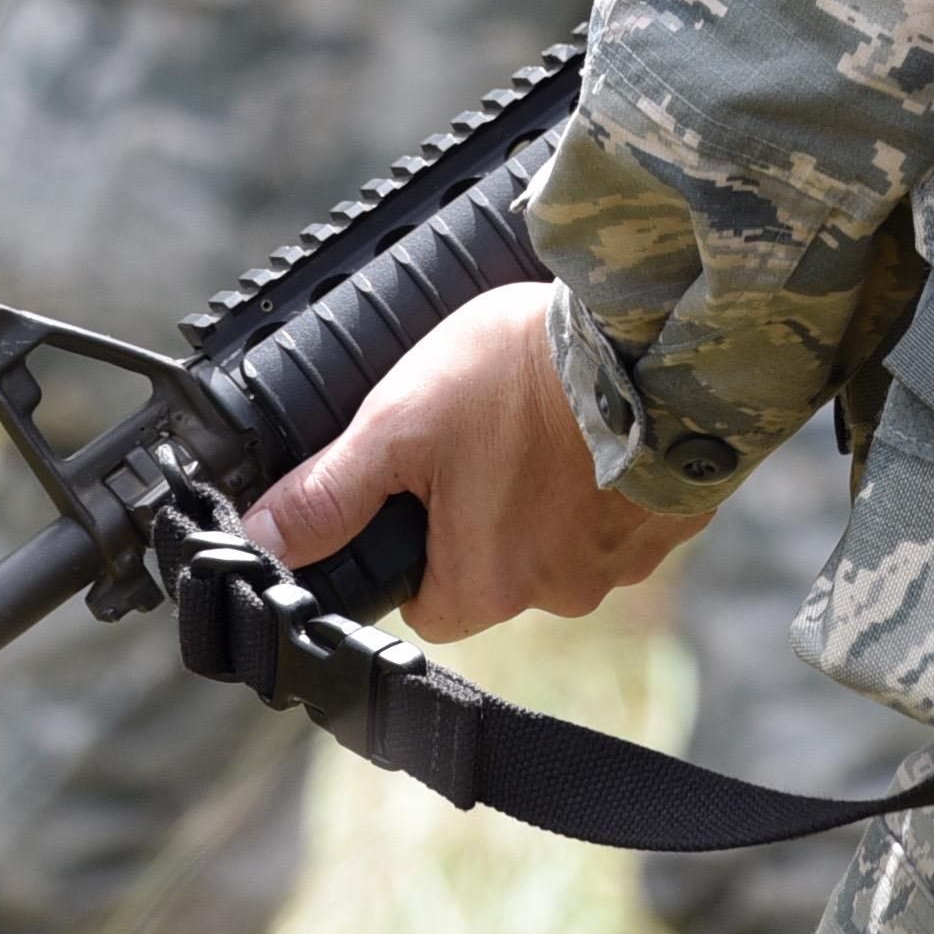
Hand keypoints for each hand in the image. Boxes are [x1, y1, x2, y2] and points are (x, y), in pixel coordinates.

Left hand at [246, 285, 688, 641]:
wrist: (657, 334)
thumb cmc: (525, 377)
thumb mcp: (401, 422)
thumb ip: (330, 491)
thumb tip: (260, 543)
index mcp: (488, 584)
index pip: (426, 600)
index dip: (413, 542)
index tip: (421, 484)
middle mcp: (560, 592)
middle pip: (495, 569)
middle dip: (484, 508)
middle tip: (482, 428)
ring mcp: (625, 561)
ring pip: (561, 540)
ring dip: (549, 490)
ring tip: (540, 414)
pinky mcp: (674, 522)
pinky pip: (621, 514)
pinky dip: (605, 477)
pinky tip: (594, 421)